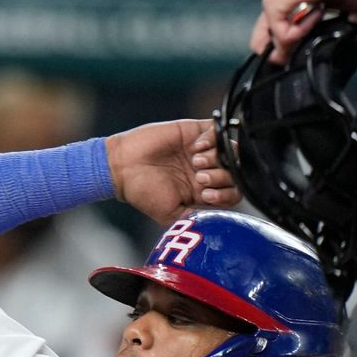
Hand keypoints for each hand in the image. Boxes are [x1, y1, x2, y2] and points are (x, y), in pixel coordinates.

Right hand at [106, 119, 238, 226]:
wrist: (122, 167)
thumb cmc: (143, 193)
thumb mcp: (170, 215)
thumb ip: (195, 220)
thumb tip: (218, 226)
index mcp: (202, 190)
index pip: (232, 192)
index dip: (226, 194)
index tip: (206, 195)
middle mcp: (206, 170)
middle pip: (235, 172)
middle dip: (221, 176)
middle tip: (199, 177)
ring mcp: (202, 150)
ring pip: (230, 150)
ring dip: (217, 157)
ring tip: (195, 161)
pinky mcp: (194, 131)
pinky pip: (217, 130)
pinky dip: (213, 138)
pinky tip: (196, 146)